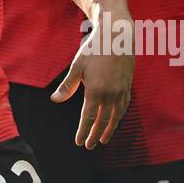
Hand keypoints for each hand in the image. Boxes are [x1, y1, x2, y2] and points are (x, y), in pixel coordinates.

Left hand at [52, 21, 132, 149]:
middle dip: (95, 135)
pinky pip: (124, 106)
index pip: (88, 117)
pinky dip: (119, 116)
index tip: (79, 142)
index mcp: (95, 90)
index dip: (84, 131)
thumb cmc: (94, 49)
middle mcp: (110, 93)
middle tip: (90, 146)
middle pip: (102, 120)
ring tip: (103, 139)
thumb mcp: (77, 66)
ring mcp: (121, 90)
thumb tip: (55, 100)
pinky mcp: (128, 86)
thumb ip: (68, 86)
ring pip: (116, 116)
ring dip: (109, 129)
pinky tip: (115, 120)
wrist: (117, 35)